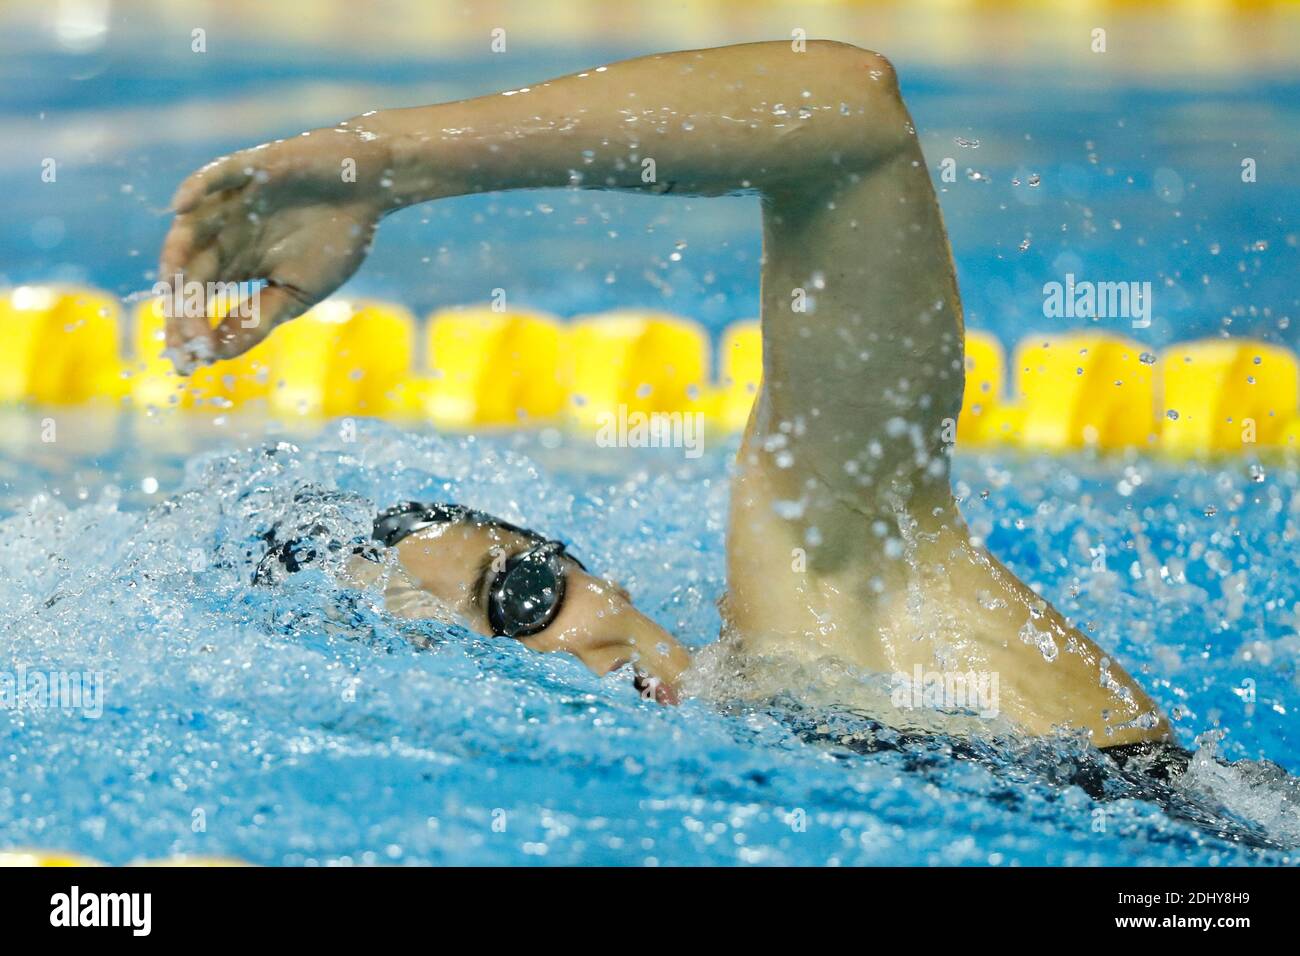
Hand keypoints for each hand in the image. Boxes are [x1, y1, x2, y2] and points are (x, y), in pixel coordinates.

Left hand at [158, 127, 391, 370]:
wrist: (369, 188)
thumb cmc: (336, 239)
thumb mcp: (297, 293)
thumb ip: (258, 319)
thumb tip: (217, 355)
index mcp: (233, 265)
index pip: (198, 301)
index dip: (189, 332)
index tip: (186, 367)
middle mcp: (223, 235)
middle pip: (187, 274)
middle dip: (181, 310)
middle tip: (183, 343)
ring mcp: (231, 203)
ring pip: (190, 229)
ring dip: (176, 256)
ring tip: (170, 287)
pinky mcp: (249, 169)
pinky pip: (215, 176)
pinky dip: (196, 187)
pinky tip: (180, 207)